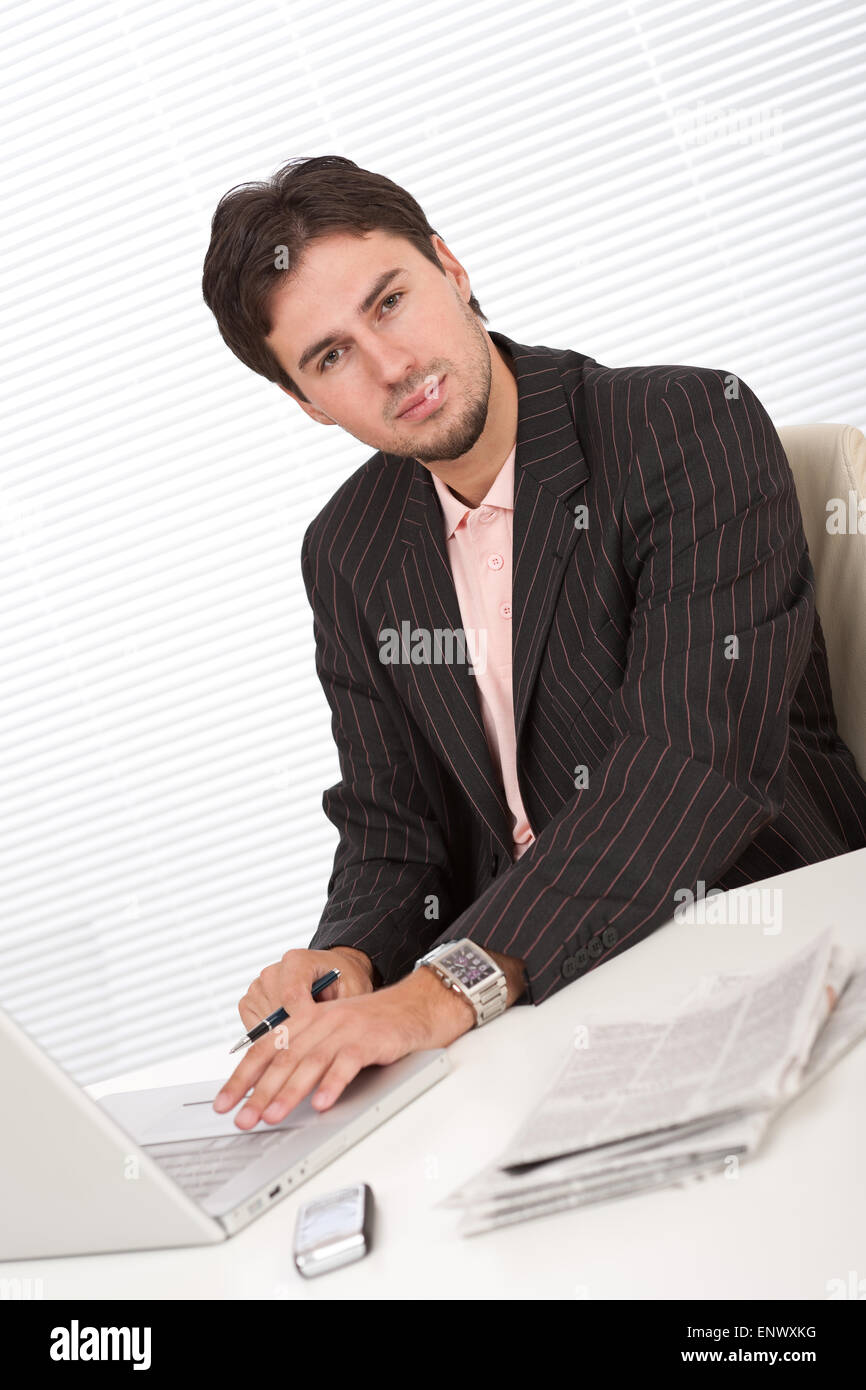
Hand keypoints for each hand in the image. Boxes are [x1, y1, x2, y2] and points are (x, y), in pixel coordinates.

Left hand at [212, 982, 430, 1126]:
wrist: (412, 1006)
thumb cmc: (368, 1025)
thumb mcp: (329, 1033)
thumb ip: (301, 1053)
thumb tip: (266, 1089)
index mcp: (305, 1020)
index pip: (265, 1048)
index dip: (242, 1076)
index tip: (224, 1103)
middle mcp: (321, 1022)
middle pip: (283, 1058)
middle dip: (259, 1092)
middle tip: (243, 1119)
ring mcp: (345, 1030)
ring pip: (310, 1062)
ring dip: (289, 1091)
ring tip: (273, 1115)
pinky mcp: (369, 1040)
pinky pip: (347, 1063)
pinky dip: (333, 1083)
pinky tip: (322, 1103)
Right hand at [234, 944, 375, 1030]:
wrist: (333, 972)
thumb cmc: (343, 980)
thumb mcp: (353, 991)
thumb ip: (340, 1009)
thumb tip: (328, 1035)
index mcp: (297, 960)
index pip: (291, 995)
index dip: (303, 1020)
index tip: (316, 1035)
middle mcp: (273, 971)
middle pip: (276, 1014)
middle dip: (297, 1030)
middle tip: (317, 1035)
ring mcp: (258, 986)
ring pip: (266, 1025)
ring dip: (286, 1032)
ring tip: (307, 1026)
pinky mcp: (249, 1002)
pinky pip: (256, 1029)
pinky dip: (273, 1035)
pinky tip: (293, 1026)